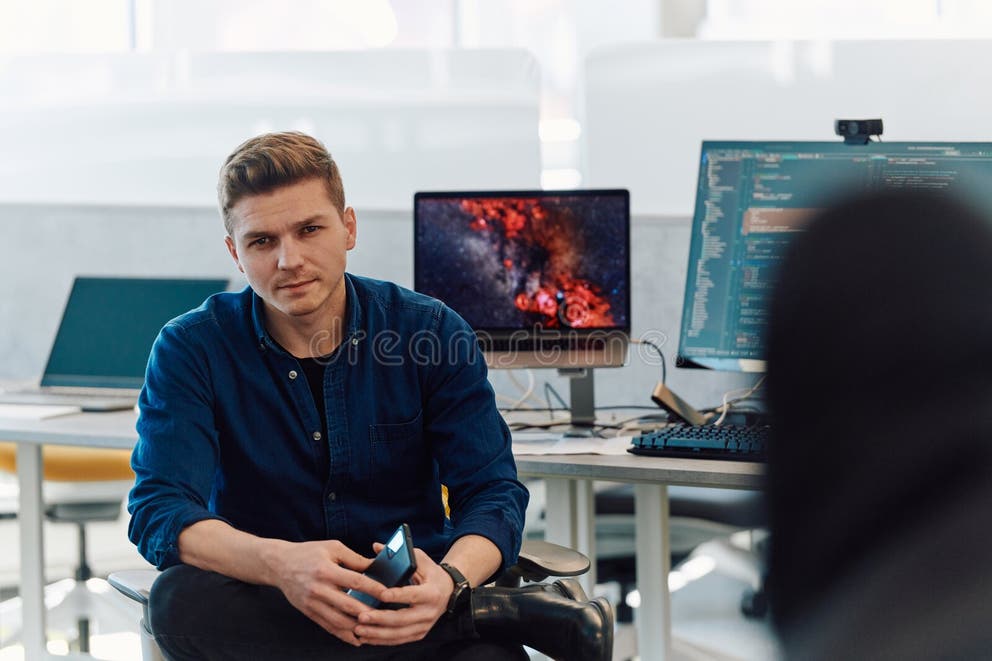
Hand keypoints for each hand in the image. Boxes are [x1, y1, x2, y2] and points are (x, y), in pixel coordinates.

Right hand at [272, 539, 386, 645]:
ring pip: (339, 621)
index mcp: (326, 570)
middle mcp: (318, 589)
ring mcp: (312, 603)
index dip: (373, 589)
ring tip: (375, 628)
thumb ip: (355, 559)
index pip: (355, 581)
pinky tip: (357, 638)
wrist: (279, 565)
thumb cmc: (309, 553)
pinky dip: (344, 634)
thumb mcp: (332, 548)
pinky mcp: (309, 612)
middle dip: (369, 612)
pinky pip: (328, 627)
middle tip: (387, 615)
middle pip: (348, 605)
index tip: (388, 594)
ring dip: (358, 627)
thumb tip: (376, 567)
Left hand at [352, 546, 453, 645]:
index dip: (398, 595)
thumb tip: (376, 546)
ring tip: (359, 628)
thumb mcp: (421, 559)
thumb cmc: (431, 573)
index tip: (381, 594)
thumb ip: (400, 552)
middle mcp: (429, 612)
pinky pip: (398, 640)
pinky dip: (381, 640)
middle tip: (361, 615)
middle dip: (380, 619)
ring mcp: (424, 625)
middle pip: (403, 619)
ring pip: (398, 633)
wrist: (448, 591)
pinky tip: (366, 637)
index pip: (413, 595)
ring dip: (377, 633)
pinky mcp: (419, 634)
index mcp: (431, 592)